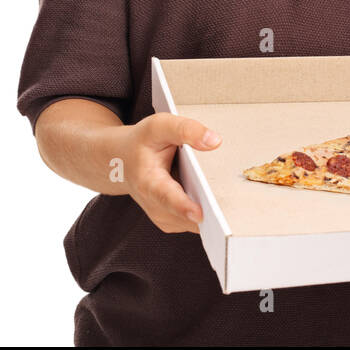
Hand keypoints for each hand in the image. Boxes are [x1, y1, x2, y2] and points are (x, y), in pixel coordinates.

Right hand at [123, 112, 221, 234]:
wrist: (123, 161)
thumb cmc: (142, 143)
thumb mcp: (159, 126)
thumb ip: (185, 130)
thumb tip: (214, 141)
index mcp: (148, 181)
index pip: (167, 197)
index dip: (183, 206)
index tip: (200, 214)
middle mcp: (154, 205)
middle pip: (185, 215)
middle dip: (207, 210)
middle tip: (227, 209)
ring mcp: (163, 216)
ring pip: (193, 222)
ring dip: (209, 211)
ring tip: (218, 195)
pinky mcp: (172, 221)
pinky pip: (195, 222)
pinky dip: (206, 212)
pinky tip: (211, 196)